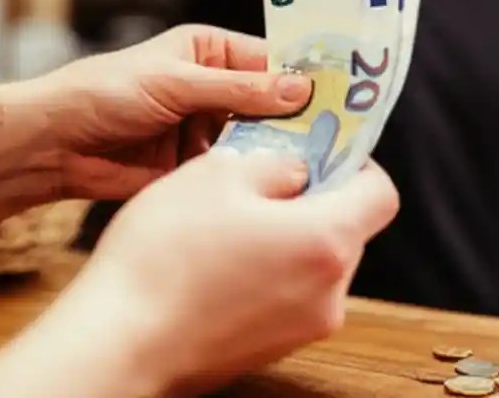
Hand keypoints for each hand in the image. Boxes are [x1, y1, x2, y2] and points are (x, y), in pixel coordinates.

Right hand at [15, 148, 399, 396]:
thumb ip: (275, 164)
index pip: (380, 195)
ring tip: (227, 223)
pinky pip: (286, 296)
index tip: (321, 150)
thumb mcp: (216, 175)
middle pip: (347, 230)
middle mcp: (329, 293)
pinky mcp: (271, 349)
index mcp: (327, 242)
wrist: (117, 343)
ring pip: (314, 264)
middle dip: (312, 201)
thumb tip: (297, 169)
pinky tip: (216, 262)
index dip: (355, 165)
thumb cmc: (163, 257)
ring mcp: (303, 328)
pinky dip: (266, 273)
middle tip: (261, 180)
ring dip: (285, 237)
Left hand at [20, 25, 312, 199]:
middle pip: (272, 105)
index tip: (344, 94)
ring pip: (258, 142)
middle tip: (340, 137)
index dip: (306, 77)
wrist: (54, 145)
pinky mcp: (196, 169)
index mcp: (210, 52)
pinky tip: (278, 189)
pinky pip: (236, 173)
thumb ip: (239, 90)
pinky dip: (253, 180)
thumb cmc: (104, 93)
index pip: (272, 60)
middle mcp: (214, 89)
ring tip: (315, 165)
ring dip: (278, 154)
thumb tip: (299, 89)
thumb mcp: (176, 83)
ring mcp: (206, 131)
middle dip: (298, 121)